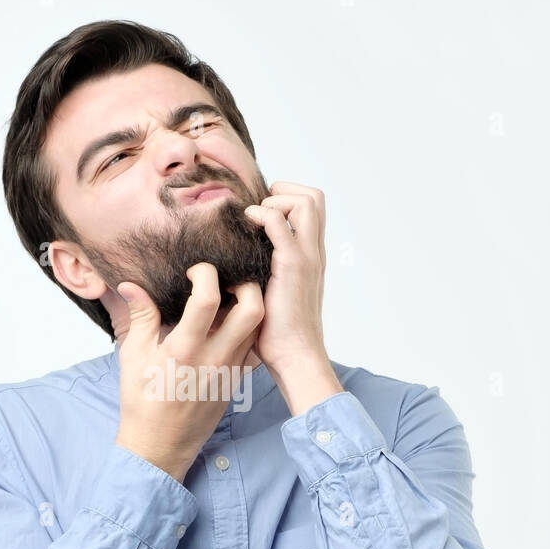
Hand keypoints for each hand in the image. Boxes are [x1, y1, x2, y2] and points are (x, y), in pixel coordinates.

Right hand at [114, 263, 263, 480]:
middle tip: (227, 279)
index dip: (205, 274)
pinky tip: (229, 324)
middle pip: (253, 310)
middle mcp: (214, 359)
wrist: (160, 444)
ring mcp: (230, 371)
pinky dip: (248, 329)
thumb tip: (131, 284)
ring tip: (229, 297)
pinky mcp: (237, 380)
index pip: (208, 300)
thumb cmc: (142, 401)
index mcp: (184, 350)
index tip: (194, 272)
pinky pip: (253, 347)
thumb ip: (139, 316)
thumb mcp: (133, 356)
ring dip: (250, 304)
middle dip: (246, 284)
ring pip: (259, 327)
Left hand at [243, 182, 342, 414]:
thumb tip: (234, 265)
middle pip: (315, 197)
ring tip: (254, 221)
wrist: (294, 356)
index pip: (312, 209)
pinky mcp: (292, 265)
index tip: (260, 216)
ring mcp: (307, 256)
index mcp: (311, 257)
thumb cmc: (279, 334)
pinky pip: (279, 222)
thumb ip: (263, 274)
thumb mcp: (272, 294)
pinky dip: (262, 214)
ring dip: (276, 200)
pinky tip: (246, 227)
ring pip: (306, 201)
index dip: (287, 201)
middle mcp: (313, 252)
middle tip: (258, 212)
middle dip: (284, 192)